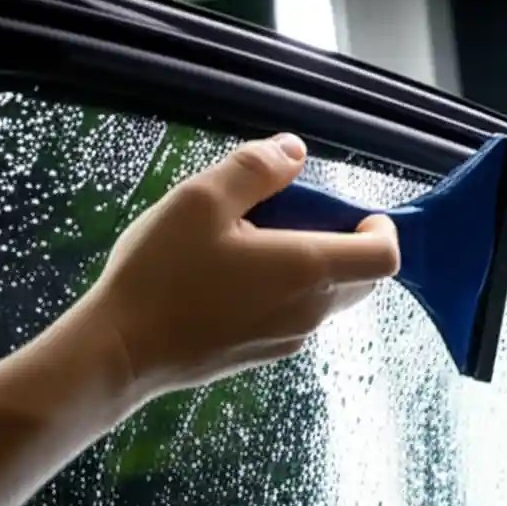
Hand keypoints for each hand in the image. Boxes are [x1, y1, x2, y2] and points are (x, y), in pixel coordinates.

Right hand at [80, 133, 398, 409]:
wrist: (120, 352)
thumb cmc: (161, 274)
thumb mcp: (201, 199)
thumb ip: (256, 169)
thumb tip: (295, 151)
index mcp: (309, 269)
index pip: (385, 256)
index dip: (382, 228)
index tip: (353, 210)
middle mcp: (312, 310)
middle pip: (364, 277)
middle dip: (346, 242)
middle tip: (294, 217)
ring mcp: (291, 338)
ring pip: (331, 297)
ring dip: (314, 265)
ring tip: (255, 242)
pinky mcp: (267, 354)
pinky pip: (299, 315)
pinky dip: (290, 290)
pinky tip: (236, 276)